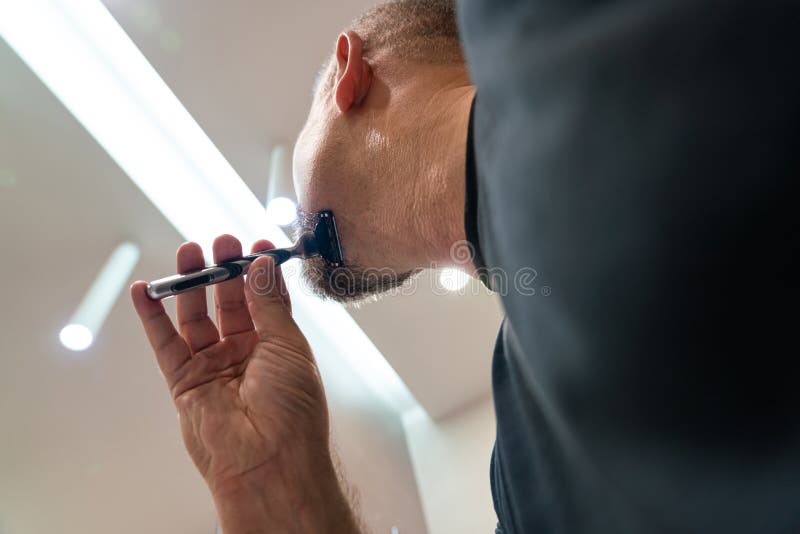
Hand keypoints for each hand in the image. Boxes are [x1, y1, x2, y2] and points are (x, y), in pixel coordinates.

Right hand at [131, 235, 359, 532]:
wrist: (268, 459)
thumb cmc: (291, 408)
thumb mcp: (287, 345)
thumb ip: (269, 303)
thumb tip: (262, 264)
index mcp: (277, 346)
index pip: (265, 299)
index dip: (258, 272)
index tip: (253, 244)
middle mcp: (245, 354)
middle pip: (229, 303)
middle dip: (224, 270)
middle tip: (220, 241)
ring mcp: (214, 367)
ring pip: (196, 317)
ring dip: (190, 284)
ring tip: (189, 252)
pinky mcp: (185, 381)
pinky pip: (165, 343)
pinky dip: (153, 317)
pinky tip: (146, 289)